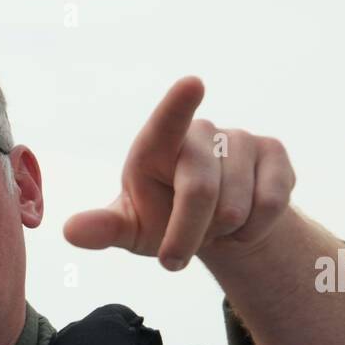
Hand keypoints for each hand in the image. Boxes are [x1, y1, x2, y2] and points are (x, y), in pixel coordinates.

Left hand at [63, 76, 296, 270]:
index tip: (191, 84)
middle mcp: (200, 133)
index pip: (166, 121)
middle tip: (173, 260)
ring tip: (213, 229)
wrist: (218, 229)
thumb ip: (105, 228)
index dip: (178, 104)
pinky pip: (271, 203)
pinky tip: (243, 224)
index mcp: (157, 145)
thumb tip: (70, 231)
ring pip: (237, 204)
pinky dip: (254, 230)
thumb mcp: (131, 228)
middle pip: (199, 190)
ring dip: (222, 234)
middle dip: (187, 236)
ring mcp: (240, 138)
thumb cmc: (163, 220)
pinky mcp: (274, 153)